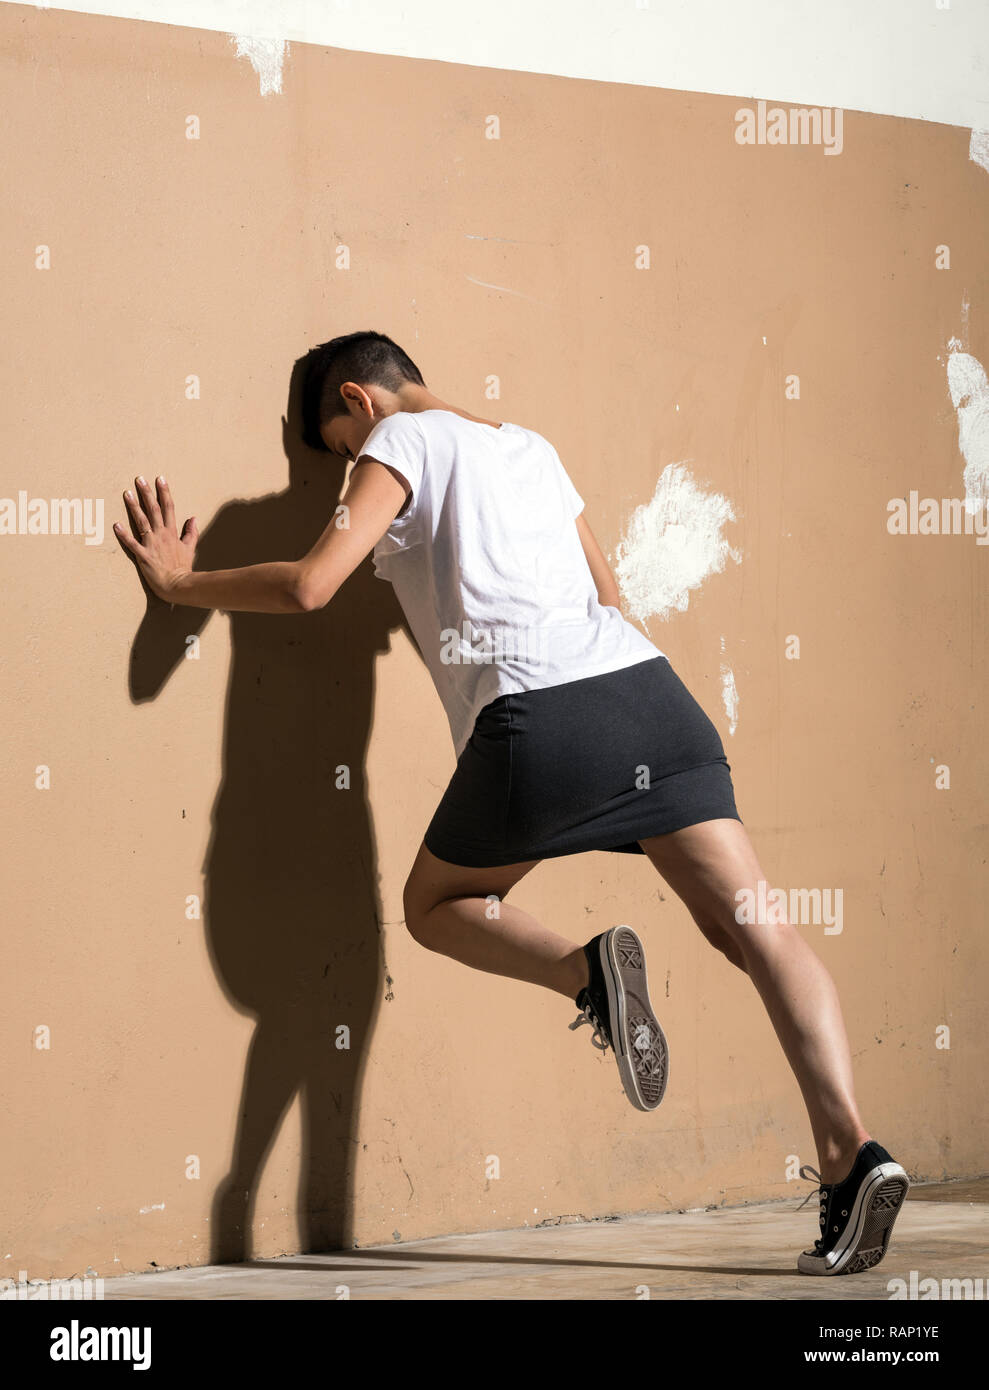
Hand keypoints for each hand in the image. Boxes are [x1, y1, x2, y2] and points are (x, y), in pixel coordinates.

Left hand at [113, 475, 198, 601]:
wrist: (179, 585)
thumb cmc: (183, 568)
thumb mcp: (190, 548)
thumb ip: (191, 532)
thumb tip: (193, 518)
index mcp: (172, 532)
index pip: (169, 507)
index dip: (164, 492)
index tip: (160, 479)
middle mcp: (162, 535)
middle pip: (154, 509)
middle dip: (147, 493)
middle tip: (139, 479)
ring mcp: (152, 544)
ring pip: (142, 521)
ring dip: (134, 507)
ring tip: (126, 493)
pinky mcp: (143, 556)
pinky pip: (132, 543)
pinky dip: (124, 534)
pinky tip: (115, 524)